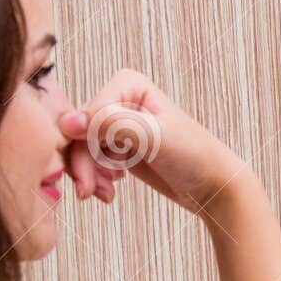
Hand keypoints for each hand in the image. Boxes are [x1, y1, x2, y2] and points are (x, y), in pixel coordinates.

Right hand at [63, 70, 251, 214]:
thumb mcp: (152, 136)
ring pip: (82, 148)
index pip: (87, 112)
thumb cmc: (194, 156)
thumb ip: (110, 124)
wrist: (214, 186)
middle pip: (79, 131)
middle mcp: (121, 100)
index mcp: (128, 84)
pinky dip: (97, 179)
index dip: (80, 143)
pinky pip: (93, 161)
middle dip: (82, 164)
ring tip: (103, 195)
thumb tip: (67, 122)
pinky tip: (111, 192)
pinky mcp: (120, 148)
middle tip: (87, 192)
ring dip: (89, 175)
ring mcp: (119, 125)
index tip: (89, 174)